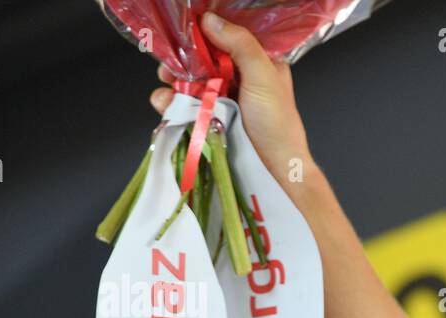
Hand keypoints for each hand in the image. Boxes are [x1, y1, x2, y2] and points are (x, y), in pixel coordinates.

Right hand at [148, 11, 314, 187]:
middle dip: (182, 60)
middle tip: (169, 66)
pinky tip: (167, 105)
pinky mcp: (210, 119)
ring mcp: (223, 98)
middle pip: (202, 58)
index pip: (227, 37)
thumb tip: (211, 20)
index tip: (185, 31)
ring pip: (189, 81)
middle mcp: (239, 77)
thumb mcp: (263, 77)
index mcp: (258, 62)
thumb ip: (241, 45)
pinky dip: (171, 103)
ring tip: (167, 87)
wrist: (274, 170)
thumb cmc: (278, 126)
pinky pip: (184, 104)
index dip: (204, 33)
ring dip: (173, 83)